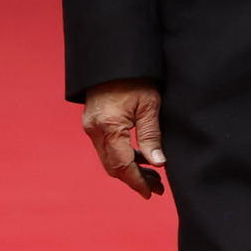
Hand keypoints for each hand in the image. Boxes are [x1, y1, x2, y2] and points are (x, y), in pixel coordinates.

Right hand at [82, 78, 166, 198]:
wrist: (112, 57)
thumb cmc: (134, 77)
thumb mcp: (149, 104)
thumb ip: (151, 136)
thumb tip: (159, 163)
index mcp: (109, 127)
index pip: (123, 165)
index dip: (137, 182)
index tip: (151, 193)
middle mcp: (95, 130)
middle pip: (113, 167)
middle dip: (135, 179)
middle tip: (157, 187)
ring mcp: (91, 127)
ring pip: (109, 159)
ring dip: (129, 169)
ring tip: (153, 175)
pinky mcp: (93, 123)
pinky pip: (106, 148)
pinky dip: (122, 156)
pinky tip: (140, 157)